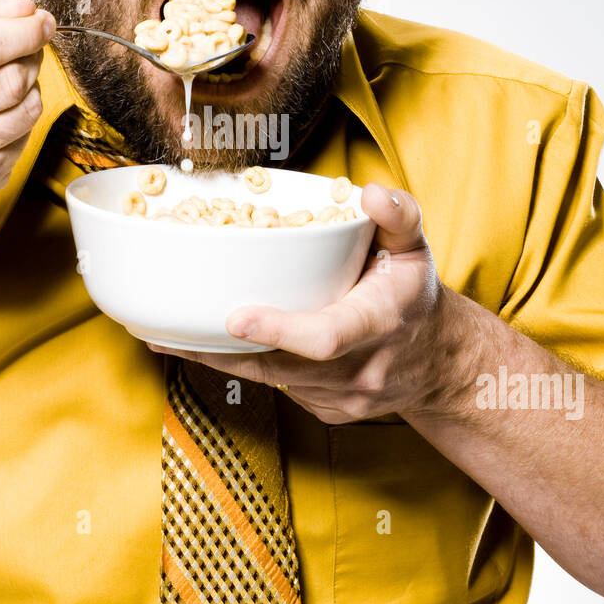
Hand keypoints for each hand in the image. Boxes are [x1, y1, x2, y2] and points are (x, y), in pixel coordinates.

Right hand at [0, 0, 53, 234]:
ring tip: (15, 85)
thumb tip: (22, 9)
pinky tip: (0, 119)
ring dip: (31, 93)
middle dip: (30, 60)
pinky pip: (20, 145)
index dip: (25, 31)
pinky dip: (21, 126)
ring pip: (22, 114)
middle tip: (29, 53)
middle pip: (9, 80)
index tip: (41, 22)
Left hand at [149, 184, 477, 424]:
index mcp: (378, 323)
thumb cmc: (413, 297)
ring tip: (165, 338)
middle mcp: (359, 368)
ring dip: (219, 360)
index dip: (280, 330)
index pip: (326, 337)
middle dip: (221, 352)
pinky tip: (207, 348)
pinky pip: (275, 389)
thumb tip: (370, 193)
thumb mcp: (416, 249)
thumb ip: (398, 216)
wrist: (439, 364)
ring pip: (269, 380)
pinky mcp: (324, 411)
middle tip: (165, 333)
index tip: (236, 318)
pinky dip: (243, 368)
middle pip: (280, 367)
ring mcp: (341, 398)